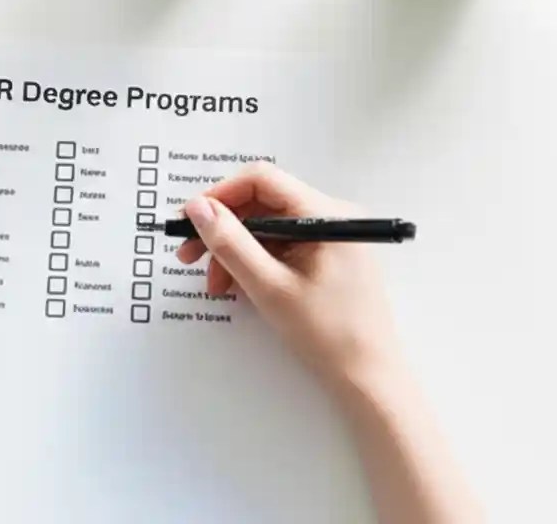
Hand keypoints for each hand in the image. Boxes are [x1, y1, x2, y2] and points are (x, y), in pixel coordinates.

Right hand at [177, 163, 399, 390]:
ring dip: (234, 251)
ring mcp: (330, 237)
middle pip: (262, 204)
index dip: (220, 195)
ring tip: (216, 285)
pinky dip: (254, 262)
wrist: (368, 377)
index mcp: (327, 214)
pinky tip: (238, 285)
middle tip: (188, 256)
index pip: (263, 180)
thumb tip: (198, 208)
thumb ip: (230, 243)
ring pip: (267, 228)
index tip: (190, 220)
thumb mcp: (269, 287)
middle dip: (222, 229)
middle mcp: (332, 216)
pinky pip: (280, 246)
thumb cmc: (328, 334)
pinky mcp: (326, 256)